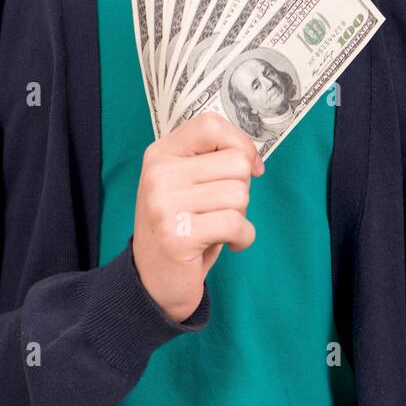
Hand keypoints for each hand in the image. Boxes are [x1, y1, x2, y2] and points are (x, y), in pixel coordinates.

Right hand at [131, 113, 263, 322]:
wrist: (152, 281)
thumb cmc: (182, 227)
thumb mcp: (186, 184)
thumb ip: (211, 161)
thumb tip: (253, 160)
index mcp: (161, 153)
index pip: (211, 125)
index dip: (240, 143)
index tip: (249, 166)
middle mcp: (159, 173)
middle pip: (236, 163)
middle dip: (241, 190)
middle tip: (219, 210)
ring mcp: (164, 204)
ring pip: (240, 195)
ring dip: (241, 216)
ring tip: (218, 228)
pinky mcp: (177, 235)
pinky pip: (237, 225)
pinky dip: (243, 238)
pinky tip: (228, 244)